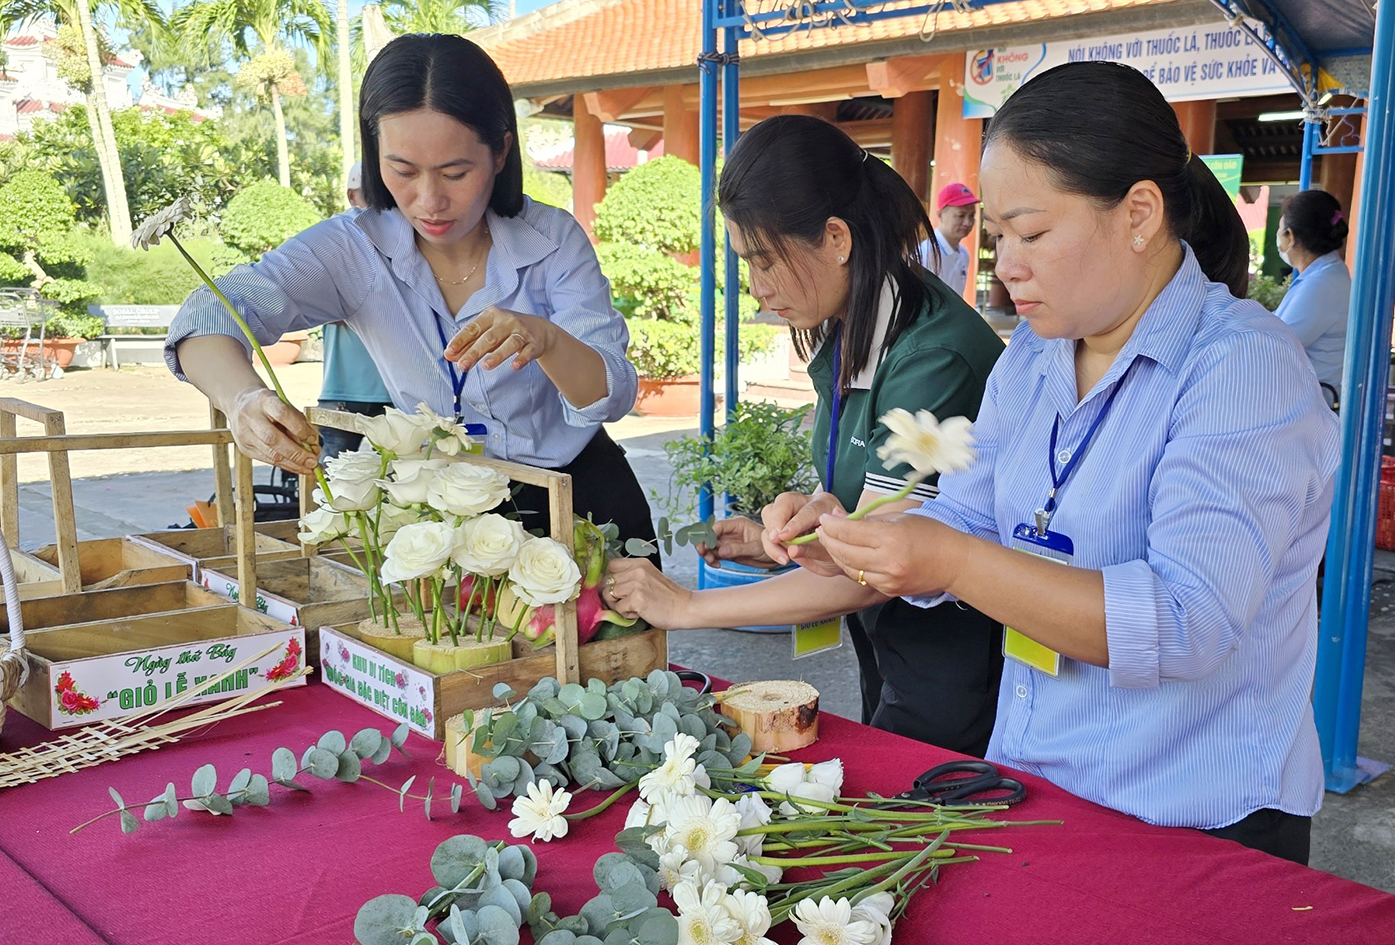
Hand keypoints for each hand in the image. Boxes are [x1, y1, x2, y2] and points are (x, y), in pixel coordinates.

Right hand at [227, 388, 317, 474]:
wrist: (240, 405)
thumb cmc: (268, 406)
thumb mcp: (284, 404)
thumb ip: (298, 421)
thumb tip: (313, 444)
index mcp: (264, 400)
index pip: (282, 413)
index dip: (300, 428)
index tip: (313, 439)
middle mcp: (251, 417)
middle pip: (274, 439)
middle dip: (297, 454)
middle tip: (313, 461)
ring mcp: (245, 434)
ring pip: (271, 454)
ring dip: (294, 464)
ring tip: (309, 467)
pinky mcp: (245, 448)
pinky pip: (268, 460)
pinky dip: (286, 465)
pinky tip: (298, 467)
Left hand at [443, 306, 553, 371]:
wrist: (539, 329)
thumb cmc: (506, 332)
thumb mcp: (487, 334)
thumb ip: (469, 344)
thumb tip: (449, 356)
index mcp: (491, 315)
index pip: (473, 328)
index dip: (460, 340)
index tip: (449, 352)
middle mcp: (506, 320)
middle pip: (489, 338)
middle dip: (474, 352)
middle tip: (462, 366)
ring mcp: (521, 331)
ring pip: (509, 344)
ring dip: (497, 355)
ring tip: (485, 366)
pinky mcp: (534, 343)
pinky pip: (528, 352)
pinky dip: (522, 359)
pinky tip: (514, 366)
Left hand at [601, 558, 691, 627]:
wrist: (684, 608)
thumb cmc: (667, 597)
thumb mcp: (649, 577)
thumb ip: (631, 576)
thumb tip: (607, 584)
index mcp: (640, 563)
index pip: (611, 565)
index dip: (610, 578)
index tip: (616, 588)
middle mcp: (637, 570)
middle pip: (607, 581)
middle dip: (612, 595)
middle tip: (626, 602)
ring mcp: (636, 584)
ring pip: (609, 595)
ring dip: (617, 605)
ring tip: (633, 607)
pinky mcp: (636, 599)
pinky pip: (618, 608)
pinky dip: (625, 614)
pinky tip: (639, 612)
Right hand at [695, 517, 773, 568]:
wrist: (777, 555)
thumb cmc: (771, 547)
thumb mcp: (755, 548)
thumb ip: (738, 549)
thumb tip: (720, 551)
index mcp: (737, 524)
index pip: (718, 526)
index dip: (709, 535)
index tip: (707, 546)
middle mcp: (730, 531)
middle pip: (710, 535)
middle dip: (704, 544)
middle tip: (704, 554)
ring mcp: (728, 541)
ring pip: (711, 545)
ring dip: (707, 553)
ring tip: (712, 561)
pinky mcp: (728, 551)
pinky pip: (715, 554)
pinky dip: (713, 559)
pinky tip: (717, 564)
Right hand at [760, 491, 845, 575]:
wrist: (840, 555)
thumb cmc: (839, 550)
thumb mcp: (832, 552)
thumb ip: (812, 550)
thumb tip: (791, 550)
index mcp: (824, 504)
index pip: (807, 510)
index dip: (795, 523)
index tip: (784, 536)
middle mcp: (805, 504)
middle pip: (784, 502)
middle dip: (776, 520)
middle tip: (775, 539)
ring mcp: (790, 514)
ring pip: (770, 513)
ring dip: (771, 535)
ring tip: (783, 556)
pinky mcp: (780, 527)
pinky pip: (767, 532)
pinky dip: (771, 546)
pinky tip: (782, 557)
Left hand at [815, 510, 965, 597]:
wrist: (954, 563)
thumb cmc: (931, 534)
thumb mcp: (900, 519)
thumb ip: (868, 521)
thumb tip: (840, 517)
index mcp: (891, 538)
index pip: (850, 532)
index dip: (832, 525)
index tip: (824, 518)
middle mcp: (887, 562)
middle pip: (844, 552)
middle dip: (828, 540)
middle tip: (821, 530)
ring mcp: (887, 579)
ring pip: (849, 569)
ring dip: (836, 555)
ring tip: (830, 542)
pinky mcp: (888, 590)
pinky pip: (861, 578)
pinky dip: (850, 567)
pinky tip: (847, 556)